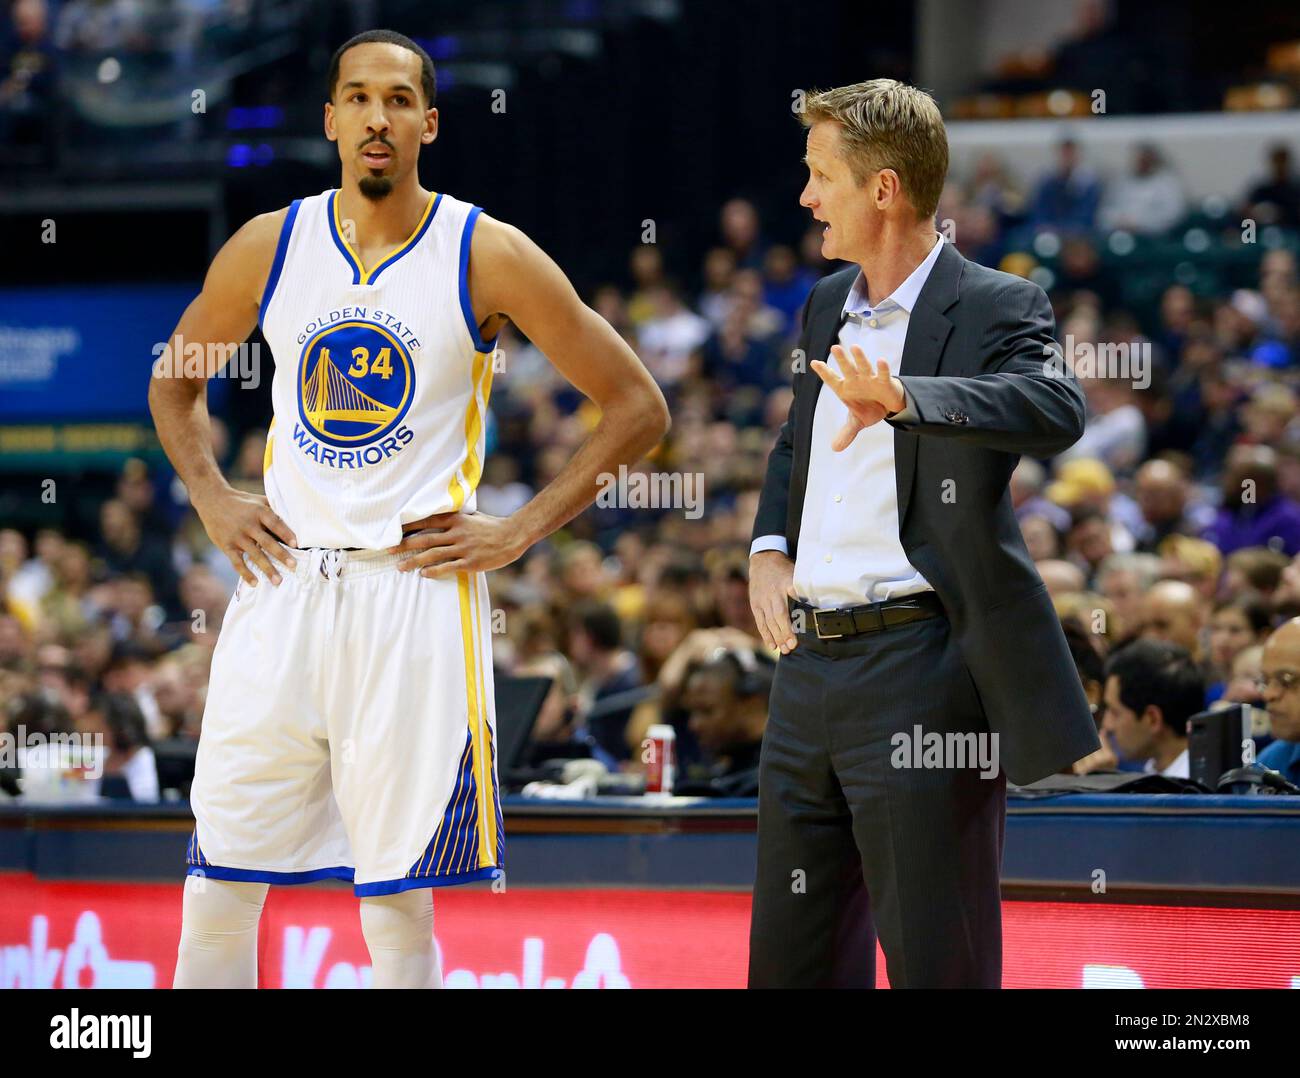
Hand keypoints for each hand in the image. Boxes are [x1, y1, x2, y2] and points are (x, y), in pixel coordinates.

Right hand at [191, 484, 296, 586]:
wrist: (212, 500)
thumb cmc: (241, 502)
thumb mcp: (258, 500)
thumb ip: (274, 508)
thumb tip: (296, 516)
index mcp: (259, 511)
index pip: (275, 523)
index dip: (286, 533)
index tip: (296, 544)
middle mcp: (248, 524)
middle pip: (267, 542)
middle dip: (281, 555)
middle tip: (293, 566)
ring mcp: (237, 536)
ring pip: (254, 555)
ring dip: (267, 569)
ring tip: (278, 581)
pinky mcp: (226, 545)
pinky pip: (237, 561)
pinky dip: (245, 573)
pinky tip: (254, 583)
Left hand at [387, 510, 527, 576]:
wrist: (513, 536)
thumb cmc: (492, 527)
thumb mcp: (472, 517)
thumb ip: (455, 519)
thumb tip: (438, 518)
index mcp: (456, 520)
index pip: (426, 521)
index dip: (408, 526)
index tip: (392, 531)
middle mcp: (457, 532)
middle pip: (424, 538)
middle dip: (404, 545)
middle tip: (388, 550)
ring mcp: (463, 548)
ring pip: (433, 554)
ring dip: (414, 561)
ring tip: (400, 567)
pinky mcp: (471, 562)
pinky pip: (448, 567)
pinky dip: (434, 571)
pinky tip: (423, 574)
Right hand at [749, 550, 798, 654]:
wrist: (763, 561)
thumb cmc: (784, 569)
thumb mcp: (796, 573)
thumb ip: (803, 588)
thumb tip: (817, 603)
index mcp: (783, 586)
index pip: (787, 608)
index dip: (791, 623)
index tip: (798, 635)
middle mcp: (771, 595)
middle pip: (777, 617)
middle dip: (784, 633)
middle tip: (791, 648)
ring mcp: (761, 601)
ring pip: (768, 622)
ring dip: (776, 637)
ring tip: (784, 650)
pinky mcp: (755, 605)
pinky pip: (760, 622)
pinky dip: (766, 634)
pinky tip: (772, 646)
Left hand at [811, 344, 904, 451]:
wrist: (888, 408)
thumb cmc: (869, 409)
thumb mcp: (856, 423)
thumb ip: (846, 433)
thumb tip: (835, 449)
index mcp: (845, 389)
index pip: (832, 380)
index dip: (824, 372)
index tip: (814, 363)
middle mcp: (856, 381)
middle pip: (848, 369)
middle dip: (842, 359)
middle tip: (834, 348)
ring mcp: (870, 379)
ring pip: (864, 367)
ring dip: (860, 358)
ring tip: (854, 347)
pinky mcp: (884, 382)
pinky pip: (882, 374)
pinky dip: (882, 368)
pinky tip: (880, 361)